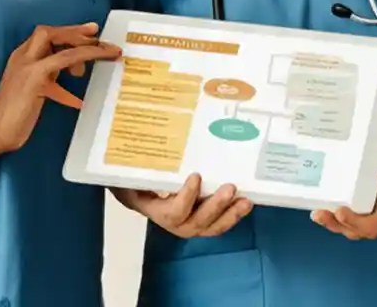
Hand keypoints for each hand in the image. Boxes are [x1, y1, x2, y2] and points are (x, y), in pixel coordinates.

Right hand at [0, 23, 120, 154]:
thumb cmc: (15, 113)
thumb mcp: (36, 87)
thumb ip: (51, 73)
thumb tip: (76, 66)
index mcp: (22, 57)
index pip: (46, 35)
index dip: (69, 31)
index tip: (91, 32)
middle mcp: (23, 57)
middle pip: (49, 32)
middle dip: (76, 32)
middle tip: (99, 37)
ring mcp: (28, 68)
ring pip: (62, 47)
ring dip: (88, 50)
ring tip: (106, 55)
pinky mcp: (34, 80)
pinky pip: (64, 64)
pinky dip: (82, 67)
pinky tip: (86, 93)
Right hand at [115, 173, 252, 237]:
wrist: (137, 196)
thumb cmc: (135, 184)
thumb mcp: (131, 178)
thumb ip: (137, 171)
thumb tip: (137, 150)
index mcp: (158, 211)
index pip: (174, 211)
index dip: (187, 197)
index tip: (196, 176)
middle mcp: (176, 223)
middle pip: (198, 221)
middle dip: (216, 206)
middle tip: (230, 188)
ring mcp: (191, 225)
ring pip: (213, 226)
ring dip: (230, 215)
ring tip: (246, 201)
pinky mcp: (203, 222)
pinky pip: (219, 224)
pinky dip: (233, 215)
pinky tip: (245, 203)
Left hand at [311, 145, 376, 239]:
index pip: (371, 225)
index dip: (355, 223)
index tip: (341, 211)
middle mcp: (375, 215)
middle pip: (355, 230)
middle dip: (336, 225)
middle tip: (319, 214)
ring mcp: (366, 211)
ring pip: (346, 225)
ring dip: (330, 222)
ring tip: (315, 212)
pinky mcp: (357, 204)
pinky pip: (343, 214)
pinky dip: (330, 212)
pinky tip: (317, 203)